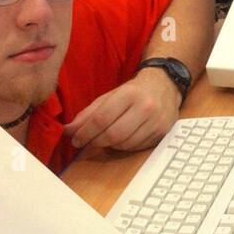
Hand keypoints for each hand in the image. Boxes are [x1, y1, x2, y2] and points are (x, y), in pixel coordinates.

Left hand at [65, 67, 181, 154]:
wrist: (165, 86)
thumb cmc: (134, 91)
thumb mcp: (109, 97)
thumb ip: (89, 114)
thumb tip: (69, 130)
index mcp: (129, 94)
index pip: (102, 119)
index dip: (85, 133)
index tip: (75, 139)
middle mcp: (145, 107)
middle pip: (113, 135)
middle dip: (96, 142)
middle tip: (87, 143)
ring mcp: (156, 121)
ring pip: (125, 144)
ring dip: (110, 146)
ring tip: (104, 139)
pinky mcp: (163, 132)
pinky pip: (137, 147)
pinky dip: (124, 147)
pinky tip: (121, 140)